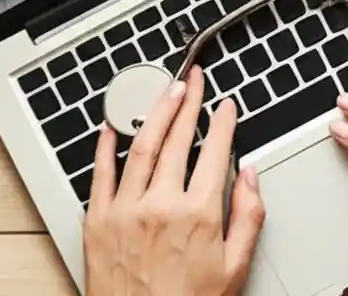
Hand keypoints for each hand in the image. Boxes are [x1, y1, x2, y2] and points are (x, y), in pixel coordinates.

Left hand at [85, 66, 265, 295]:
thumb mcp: (235, 267)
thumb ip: (248, 216)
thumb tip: (250, 177)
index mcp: (198, 214)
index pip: (215, 151)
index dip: (224, 123)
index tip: (227, 107)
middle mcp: (159, 205)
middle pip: (177, 139)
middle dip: (189, 103)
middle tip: (194, 80)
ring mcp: (124, 210)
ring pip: (141, 147)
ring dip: (156, 113)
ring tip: (166, 92)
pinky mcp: (97, 220)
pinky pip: (100, 172)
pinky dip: (107, 145)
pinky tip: (114, 127)